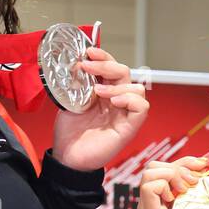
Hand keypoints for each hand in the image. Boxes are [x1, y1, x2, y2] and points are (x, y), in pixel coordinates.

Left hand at [51, 47, 148, 170]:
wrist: (67, 156)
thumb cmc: (70, 132)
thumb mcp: (70, 101)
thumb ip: (78, 84)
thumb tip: (78, 64)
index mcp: (104, 93)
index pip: (112, 68)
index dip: (103, 56)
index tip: (88, 52)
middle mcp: (117, 101)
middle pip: (125, 73)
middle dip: (107, 65)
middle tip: (88, 66)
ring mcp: (124, 114)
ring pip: (137, 88)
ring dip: (117, 85)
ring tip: (98, 91)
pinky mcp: (128, 128)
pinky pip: (141, 108)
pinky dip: (130, 100)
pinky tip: (114, 102)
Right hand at [138, 156, 208, 208]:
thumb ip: (200, 196)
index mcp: (163, 198)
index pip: (167, 167)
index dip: (186, 161)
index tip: (204, 165)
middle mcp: (152, 200)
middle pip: (155, 166)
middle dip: (179, 166)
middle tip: (195, 181)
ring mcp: (147, 206)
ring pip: (150, 171)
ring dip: (172, 174)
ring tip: (186, 189)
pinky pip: (149, 186)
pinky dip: (164, 186)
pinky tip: (175, 198)